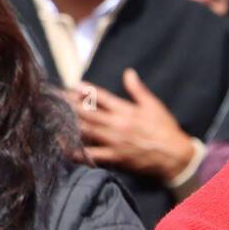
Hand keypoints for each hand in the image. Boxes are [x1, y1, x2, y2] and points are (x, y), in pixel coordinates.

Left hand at [65, 70, 195, 178]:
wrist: (174, 155)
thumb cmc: (165, 128)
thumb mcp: (154, 105)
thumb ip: (138, 89)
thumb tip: (128, 72)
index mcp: (126, 110)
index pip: (101, 97)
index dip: (85, 90)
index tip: (73, 85)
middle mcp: (117, 124)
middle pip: (87, 113)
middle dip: (70, 105)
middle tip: (56, 99)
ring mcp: (113, 142)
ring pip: (85, 131)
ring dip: (69, 124)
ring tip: (54, 118)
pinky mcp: (114, 157)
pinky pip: (91, 154)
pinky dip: (77, 151)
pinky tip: (63, 147)